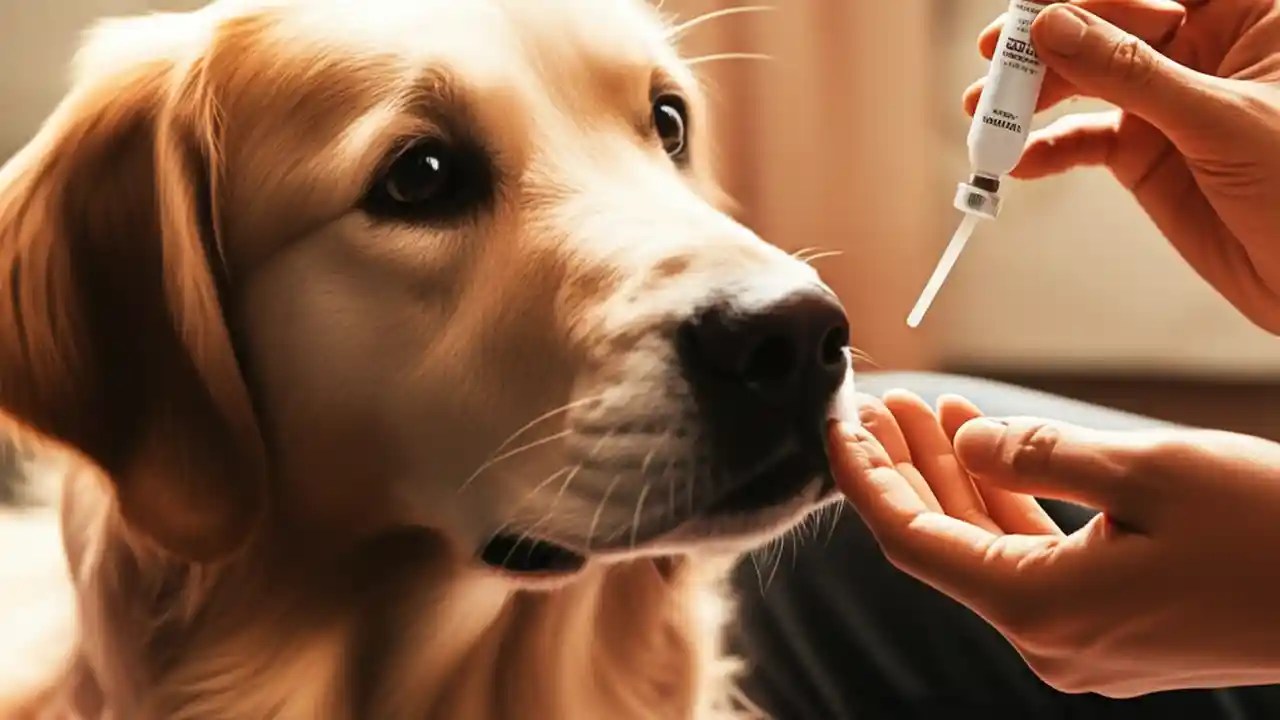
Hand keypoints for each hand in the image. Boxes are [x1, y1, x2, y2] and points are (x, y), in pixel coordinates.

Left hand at [828, 390, 1279, 697]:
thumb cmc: (1269, 530)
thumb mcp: (1146, 471)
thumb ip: (1036, 455)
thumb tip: (964, 443)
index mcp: (1038, 607)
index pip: (910, 540)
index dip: (863, 479)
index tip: (834, 425)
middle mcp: (1047, 638)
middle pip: (941, 544)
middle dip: (905, 468)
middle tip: (881, 402)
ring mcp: (1080, 641)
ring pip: (987, 547)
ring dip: (956, 478)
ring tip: (929, 409)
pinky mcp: (1113, 628)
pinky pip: (1033, 559)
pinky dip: (1007, 502)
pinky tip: (991, 446)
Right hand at [966, 0, 1279, 332]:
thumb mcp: (1219, 120)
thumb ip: (1132, 72)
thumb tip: (1054, 28)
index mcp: (1248, 12)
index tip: (1031, 12)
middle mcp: (1204, 47)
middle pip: (1106, 25)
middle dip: (1046, 45)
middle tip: (997, 62)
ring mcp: (1168, 99)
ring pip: (1085, 79)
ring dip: (1031, 98)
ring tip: (986, 115)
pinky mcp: (1145, 151)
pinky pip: (1084, 138)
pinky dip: (1047, 149)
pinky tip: (1019, 161)